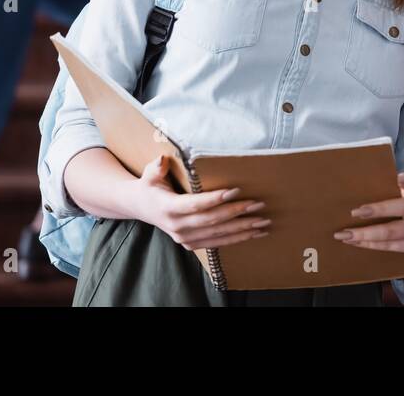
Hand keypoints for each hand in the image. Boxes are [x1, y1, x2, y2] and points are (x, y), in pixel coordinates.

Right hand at [128, 154, 269, 251]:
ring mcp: (184, 238)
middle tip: (259, 204)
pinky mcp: (192, 244)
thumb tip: (162, 160)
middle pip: (212, 220)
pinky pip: (218, 243)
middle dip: (237, 212)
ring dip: (243, 228)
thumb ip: (156, 168)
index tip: (236, 190)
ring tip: (264, 222)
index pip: (195, 204)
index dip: (215, 199)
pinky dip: (237, 238)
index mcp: (168, 208)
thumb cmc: (150, 185)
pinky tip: (254, 233)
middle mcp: (177, 226)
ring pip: (218, 234)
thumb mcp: (149, 174)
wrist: (140, 207)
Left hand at [334, 172, 403, 278]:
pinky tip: (354, 241)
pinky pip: (389, 246)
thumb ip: (398, 191)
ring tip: (344, 234)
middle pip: (401, 209)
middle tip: (354, 212)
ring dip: (365, 234)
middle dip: (377, 210)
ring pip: (391, 232)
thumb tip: (365, 185)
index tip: (397, 177)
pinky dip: (369, 244)